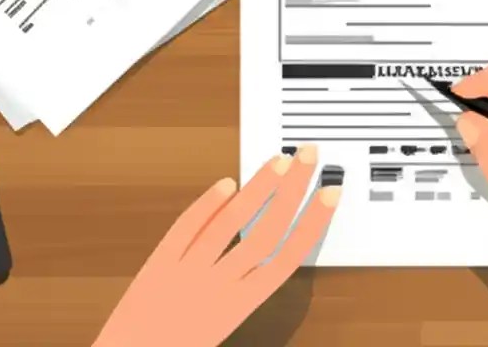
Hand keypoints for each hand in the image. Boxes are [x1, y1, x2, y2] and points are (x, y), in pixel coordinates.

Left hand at [94, 145, 338, 346]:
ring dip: (257, 188)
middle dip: (292, 190)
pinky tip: (226, 184)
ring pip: (230, 223)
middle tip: (307, 157)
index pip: (286, 257)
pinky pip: (185, 228)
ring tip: (276, 161)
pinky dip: (207, 205)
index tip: (330, 194)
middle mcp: (216, 286)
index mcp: (237, 307)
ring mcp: (186, 273)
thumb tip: (258, 258)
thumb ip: (239, 295)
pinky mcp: (157, 266)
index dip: (313, 222)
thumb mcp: (219, 331)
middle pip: (265, 231)